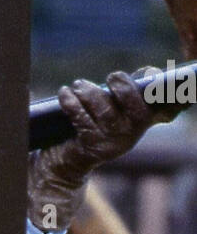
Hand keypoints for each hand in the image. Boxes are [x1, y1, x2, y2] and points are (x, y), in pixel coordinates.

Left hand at [28, 67, 182, 230]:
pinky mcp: (92, 148)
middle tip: (111, 77)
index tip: (156, 81)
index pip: (167, 110)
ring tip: (79, 85)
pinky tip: (64, 93)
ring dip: (90, 93)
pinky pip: (82, 120)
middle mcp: (132, 134)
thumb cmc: (94, 124)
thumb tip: (148, 73)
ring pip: (107, 113)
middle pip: (138, 110)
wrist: (67, 160)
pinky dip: (71, 103)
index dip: (169, 97)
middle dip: (125, 88)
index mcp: (144, 121)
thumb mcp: (115, 108)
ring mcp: (113, 143)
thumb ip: (129, 90)